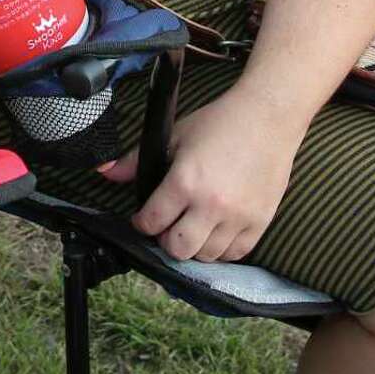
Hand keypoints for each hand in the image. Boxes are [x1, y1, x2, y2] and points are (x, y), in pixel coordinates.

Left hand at [97, 88, 292, 262]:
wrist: (268, 117)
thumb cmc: (221, 123)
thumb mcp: (175, 135)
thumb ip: (137, 160)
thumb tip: (106, 172)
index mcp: (185, 182)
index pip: (152, 222)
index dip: (142, 223)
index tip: (144, 219)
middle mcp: (211, 205)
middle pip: (177, 249)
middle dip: (166, 240)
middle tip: (168, 226)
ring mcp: (238, 217)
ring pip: (206, 256)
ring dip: (194, 246)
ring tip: (193, 227)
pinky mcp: (260, 222)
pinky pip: (236, 253)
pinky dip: (222, 249)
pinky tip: (216, 232)